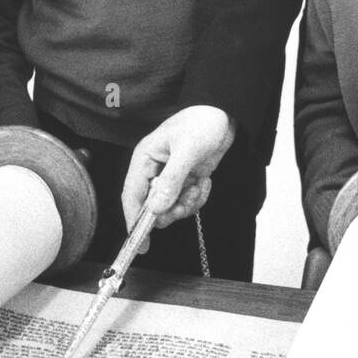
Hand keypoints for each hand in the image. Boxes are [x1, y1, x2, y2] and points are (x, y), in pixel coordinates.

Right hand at [122, 107, 235, 228]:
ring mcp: (170, 177)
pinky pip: (186, 201)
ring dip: (188, 203)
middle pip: (152, 206)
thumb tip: (156, 207)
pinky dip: (198, 197)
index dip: (134, 220)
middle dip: (171, 210)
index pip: (132, 195)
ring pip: (171, 207)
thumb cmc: (202, 122)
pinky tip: (204, 181)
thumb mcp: (187, 150)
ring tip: (199, 185)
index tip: (141, 243)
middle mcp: (154, 170)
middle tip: (186, 201)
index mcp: (145, 159)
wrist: (224, 114)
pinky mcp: (185, 180)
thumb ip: (171, 180)